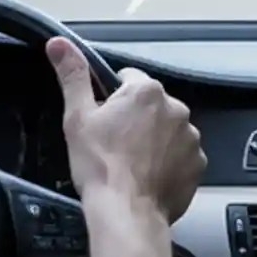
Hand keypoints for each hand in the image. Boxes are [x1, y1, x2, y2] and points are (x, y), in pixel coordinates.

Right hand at [46, 37, 205, 223]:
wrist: (126, 213)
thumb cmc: (99, 166)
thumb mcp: (77, 117)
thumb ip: (72, 75)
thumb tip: (59, 44)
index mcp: (146, 91)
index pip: (129, 80)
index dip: (112, 99)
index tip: (104, 119)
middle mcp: (176, 108)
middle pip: (151, 106)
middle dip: (135, 120)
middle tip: (114, 144)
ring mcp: (191, 137)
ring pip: (168, 130)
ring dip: (154, 140)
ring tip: (132, 164)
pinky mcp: (198, 164)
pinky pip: (182, 156)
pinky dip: (169, 163)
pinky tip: (149, 176)